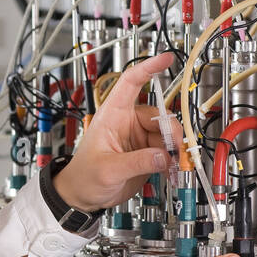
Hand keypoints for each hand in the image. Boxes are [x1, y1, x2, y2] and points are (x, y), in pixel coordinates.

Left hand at [52, 51, 182, 211]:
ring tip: (170, 163)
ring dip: (173, 147)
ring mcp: (139, 138)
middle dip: (171, 131)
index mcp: (112, 115)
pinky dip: (172, 159)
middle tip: (173, 148)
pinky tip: (170, 168)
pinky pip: (166, 150)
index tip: (165, 59)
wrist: (84, 196)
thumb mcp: (108, 169)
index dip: (148, 68)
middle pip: (159, 114)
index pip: (131, 83)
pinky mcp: (147, 153)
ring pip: (167, 134)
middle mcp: (128, 123)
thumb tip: (163, 156)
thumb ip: (137, 162)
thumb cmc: (84, 176)